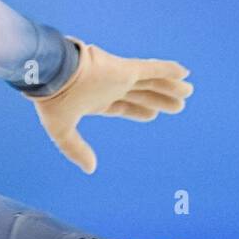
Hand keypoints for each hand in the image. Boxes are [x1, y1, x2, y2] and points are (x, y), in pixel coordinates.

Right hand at [22, 37, 192, 173]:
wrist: (51, 75)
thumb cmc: (52, 100)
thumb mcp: (61, 130)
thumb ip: (75, 149)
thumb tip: (91, 169)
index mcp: (96, 101)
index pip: (124, 106)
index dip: (139, 110)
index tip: (153, 114)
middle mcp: (110, 88)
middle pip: (141, 94)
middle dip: (159, 99)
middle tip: (179, 105)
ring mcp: (119, 77)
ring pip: (151, 82)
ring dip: (169, 86)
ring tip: (188, 91)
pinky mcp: (125, 69)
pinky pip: (152, 68)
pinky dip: (167, 69)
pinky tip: (183, 72)